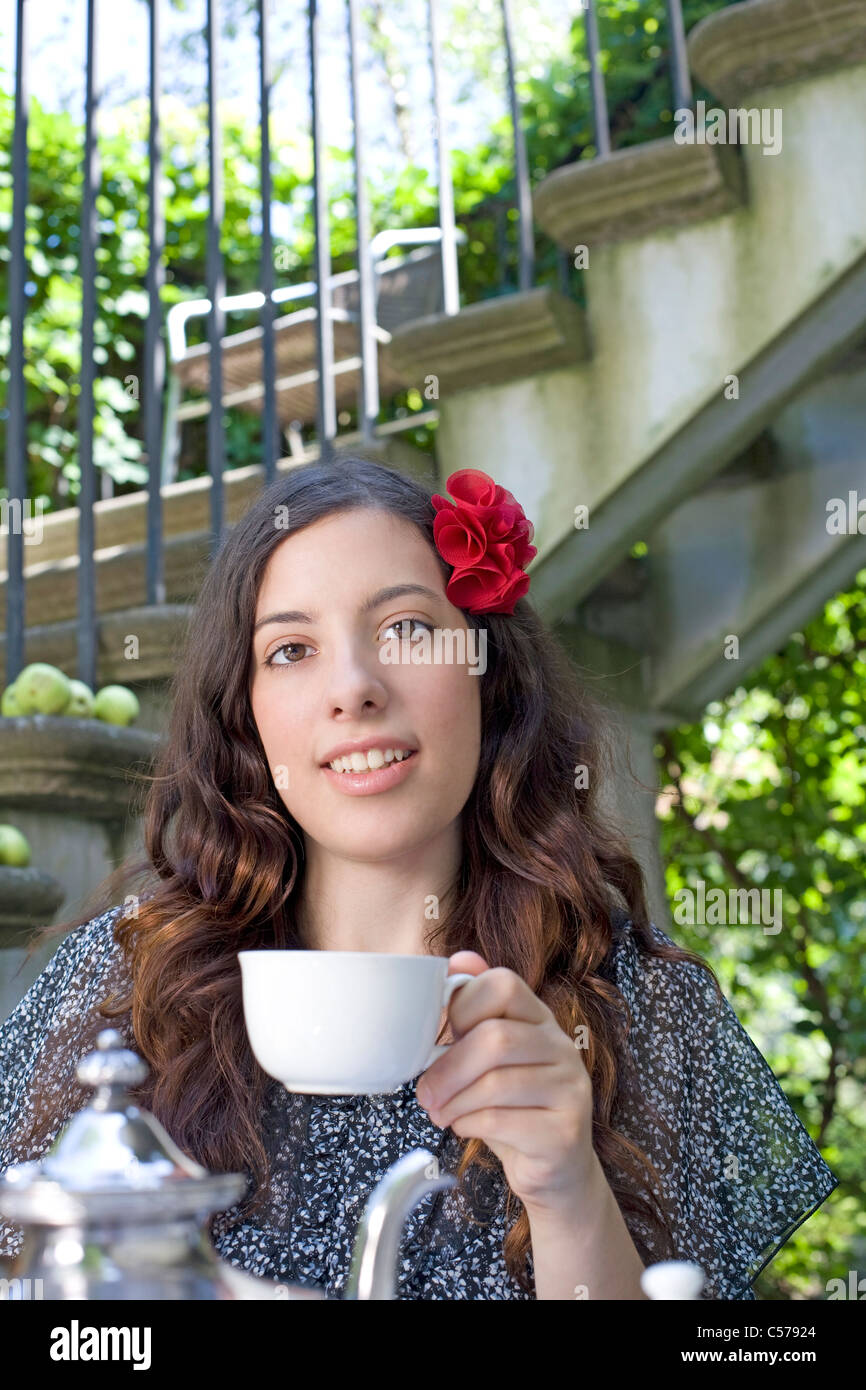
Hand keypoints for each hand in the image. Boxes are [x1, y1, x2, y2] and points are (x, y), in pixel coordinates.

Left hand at [415, 951, 597, 1217]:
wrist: (556, 1171)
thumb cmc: (513, 1108)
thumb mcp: (491, 1057)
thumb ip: (476, 1011)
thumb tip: (458, 960)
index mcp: (541, 1019)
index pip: (504, 984)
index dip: (463, 1004)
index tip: (442, 1034)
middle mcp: (562, 1047)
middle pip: (496, 1038)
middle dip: (448, 1067)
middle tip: (425, 1092)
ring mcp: (570, 1089)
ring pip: (496, 1083)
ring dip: (454, 1101)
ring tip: (440, 1113)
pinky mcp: (565, 1132)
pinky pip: (502, 1121)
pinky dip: (470, 1125)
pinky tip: (465, 1127)